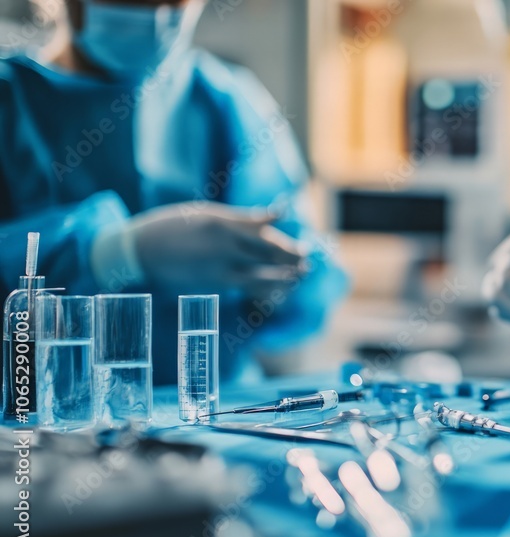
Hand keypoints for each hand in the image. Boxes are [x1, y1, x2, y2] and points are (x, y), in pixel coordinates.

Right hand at [129, 202, 306, 294]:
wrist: (140, 251)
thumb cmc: (174, 225)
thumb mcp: (207, 213)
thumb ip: (242, 218)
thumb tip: (274, 217)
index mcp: (224, 224)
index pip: (266, 234)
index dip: (287, 241)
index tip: (304, 244)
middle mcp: (225, 246)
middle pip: (267, 255)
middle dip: (291, 258)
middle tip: (309, 260)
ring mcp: (219, 268)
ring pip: (261, 276)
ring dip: (284, 278)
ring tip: (301, 276)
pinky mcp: (213, 284)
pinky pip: (246, 288)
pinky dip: (265, 289)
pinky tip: (277, 289)